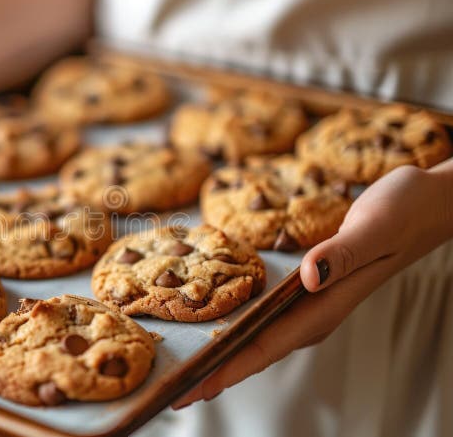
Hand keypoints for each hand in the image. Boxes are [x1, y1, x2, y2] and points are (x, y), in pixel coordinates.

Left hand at [173, 163, 452, 408]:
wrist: (425, 204)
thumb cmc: (403, 212)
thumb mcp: (374, 228)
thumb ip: (342, 254)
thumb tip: (309, 276)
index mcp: (322, 309)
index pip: (264, 348)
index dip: (225, 371)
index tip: (192, 389)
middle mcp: (311, 313)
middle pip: (253, 352)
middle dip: (213, 373)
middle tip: (172, 392)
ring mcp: (308, 303)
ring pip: (256, 337)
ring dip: (221, 355)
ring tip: (184, 371)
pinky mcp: (305, 287)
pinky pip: (264, 316)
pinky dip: (235, 327)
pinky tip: (214, 329)